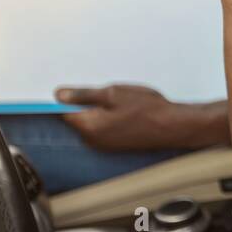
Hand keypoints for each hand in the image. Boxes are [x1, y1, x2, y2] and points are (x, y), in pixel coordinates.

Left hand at [56, 84, 200, 150]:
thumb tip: (59, 95)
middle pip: (76, 117)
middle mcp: (92, 139)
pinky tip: (124, 109)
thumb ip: (83, 95)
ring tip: (119, 99)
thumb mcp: (113, 93)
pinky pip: (101, 128)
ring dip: (97, 109)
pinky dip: (107, 117)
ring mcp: (103, 144)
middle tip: (104, 90)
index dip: (65, 97)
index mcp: (88, 126)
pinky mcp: (114, 144)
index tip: (70, 87)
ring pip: (90, 121)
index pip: (61, 112)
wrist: (172, 127)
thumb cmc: (147, 109)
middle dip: (84, 102)